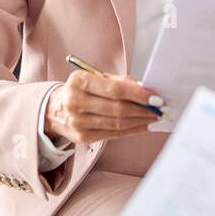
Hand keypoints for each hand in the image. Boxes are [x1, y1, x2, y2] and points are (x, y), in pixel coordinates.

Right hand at [45, 70, 165, 143]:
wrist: (54, 109)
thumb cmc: (81, 89)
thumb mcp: (94, 78)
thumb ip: (119, 82)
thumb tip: (146, 91)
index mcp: (79, 81)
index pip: (115, 89)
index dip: (138, 95)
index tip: (156, 97)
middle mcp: (75, 102)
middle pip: (117, 109)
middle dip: (143, 110)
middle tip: (160, 109)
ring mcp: (78, 122)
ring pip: (117, 124)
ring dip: (141, 121)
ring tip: (155, 118)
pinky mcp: (83, 137)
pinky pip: (113, 134)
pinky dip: (132, 130)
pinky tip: (143, 126)